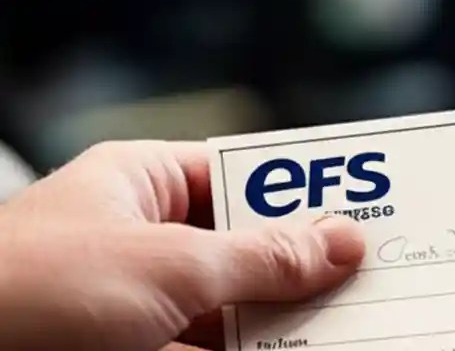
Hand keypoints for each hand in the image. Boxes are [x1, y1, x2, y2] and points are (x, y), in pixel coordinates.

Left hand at [0, 141, 365, 350]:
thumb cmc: (25, 293)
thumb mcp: (169, 267)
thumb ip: (263, 257)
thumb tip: (340, 241)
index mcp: (138, 183)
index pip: (242, 173)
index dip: (304, 190)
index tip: (364, 209)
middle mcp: (137, 238)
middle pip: (245, 245)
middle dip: (302, 265)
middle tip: (368, 277)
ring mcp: (132, 302)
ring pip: (231, 307)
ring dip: (283, 321)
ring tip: (350, 324)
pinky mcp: (130, 350)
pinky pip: (210, 347)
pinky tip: (295, 350)